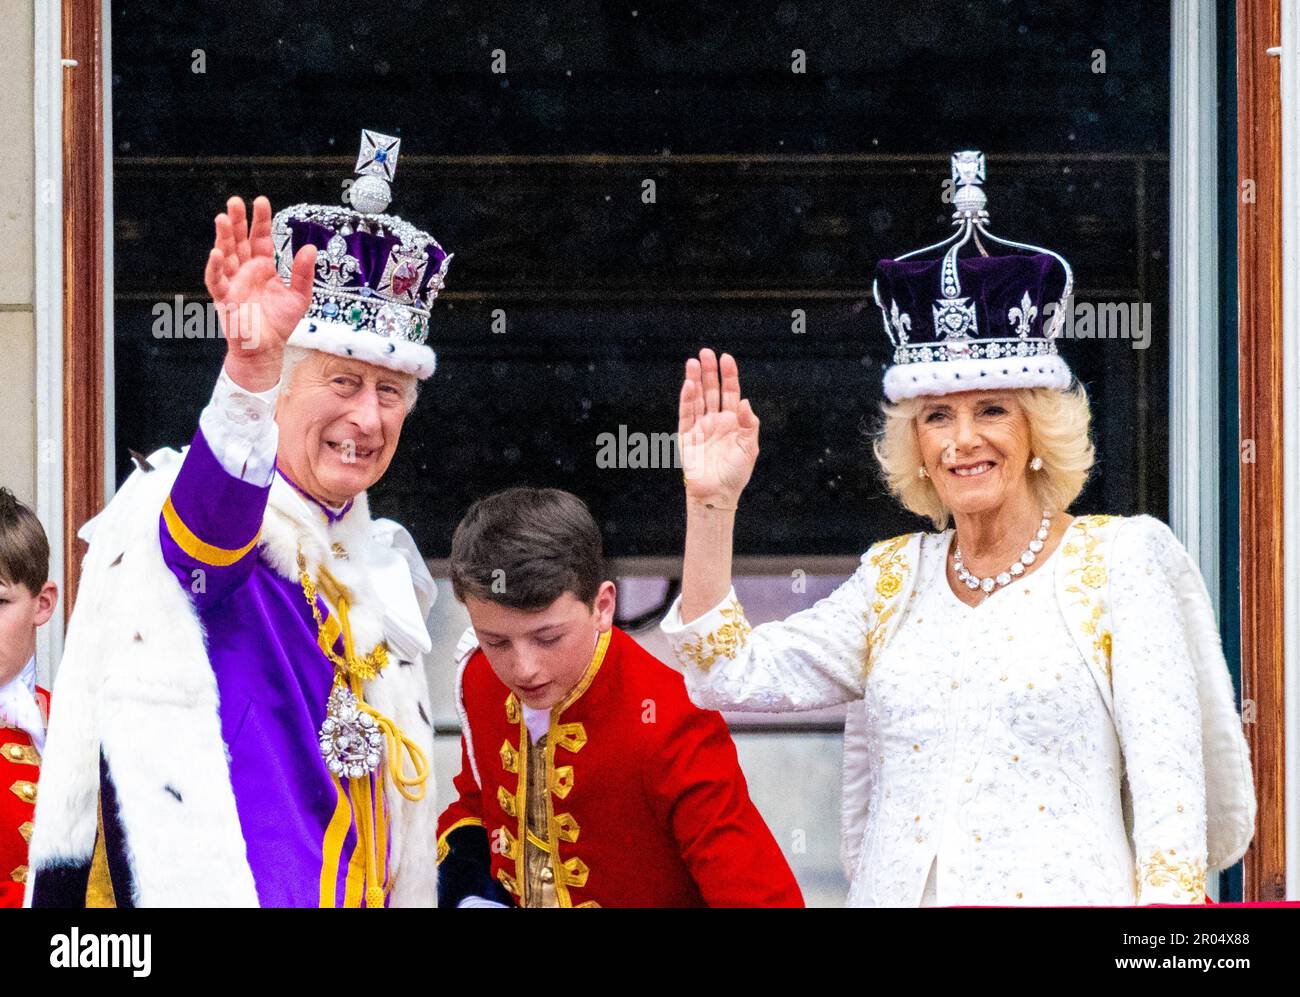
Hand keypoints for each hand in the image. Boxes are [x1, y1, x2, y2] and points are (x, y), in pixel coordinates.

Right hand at [203, 195, 316, 391]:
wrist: (266, 349)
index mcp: (262, 266)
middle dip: (237, 221)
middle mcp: (245, 270)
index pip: (260, 237)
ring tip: (223, 218)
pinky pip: (216, 280)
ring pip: (226, 255)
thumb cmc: (279, 323)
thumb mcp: (299, 296)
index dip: (260, 220)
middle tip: (235, 201)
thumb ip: (303, 273)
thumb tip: (310, 247)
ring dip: (223, 237)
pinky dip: (215, 267)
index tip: (260, 201)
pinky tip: (217, 252)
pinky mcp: (224, 298)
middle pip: (239, 240)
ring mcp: (233, 282)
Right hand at [678, 348, 759, 508]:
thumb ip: (749, 424)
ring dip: (695, 380)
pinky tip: (689, 385)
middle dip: (709, 371)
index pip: (730, 393)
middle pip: (711, 390)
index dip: (728, 376)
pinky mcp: (686, 436)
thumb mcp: (749, 448)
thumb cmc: (735, 473)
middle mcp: (715, 421)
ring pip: (697, 398)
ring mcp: (700, 427)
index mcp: (732, 422)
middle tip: (706, 352)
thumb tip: (744, 401)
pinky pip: (686, 414)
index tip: (726, 358)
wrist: (717, 494)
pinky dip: (687, 399)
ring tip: (693, 362)